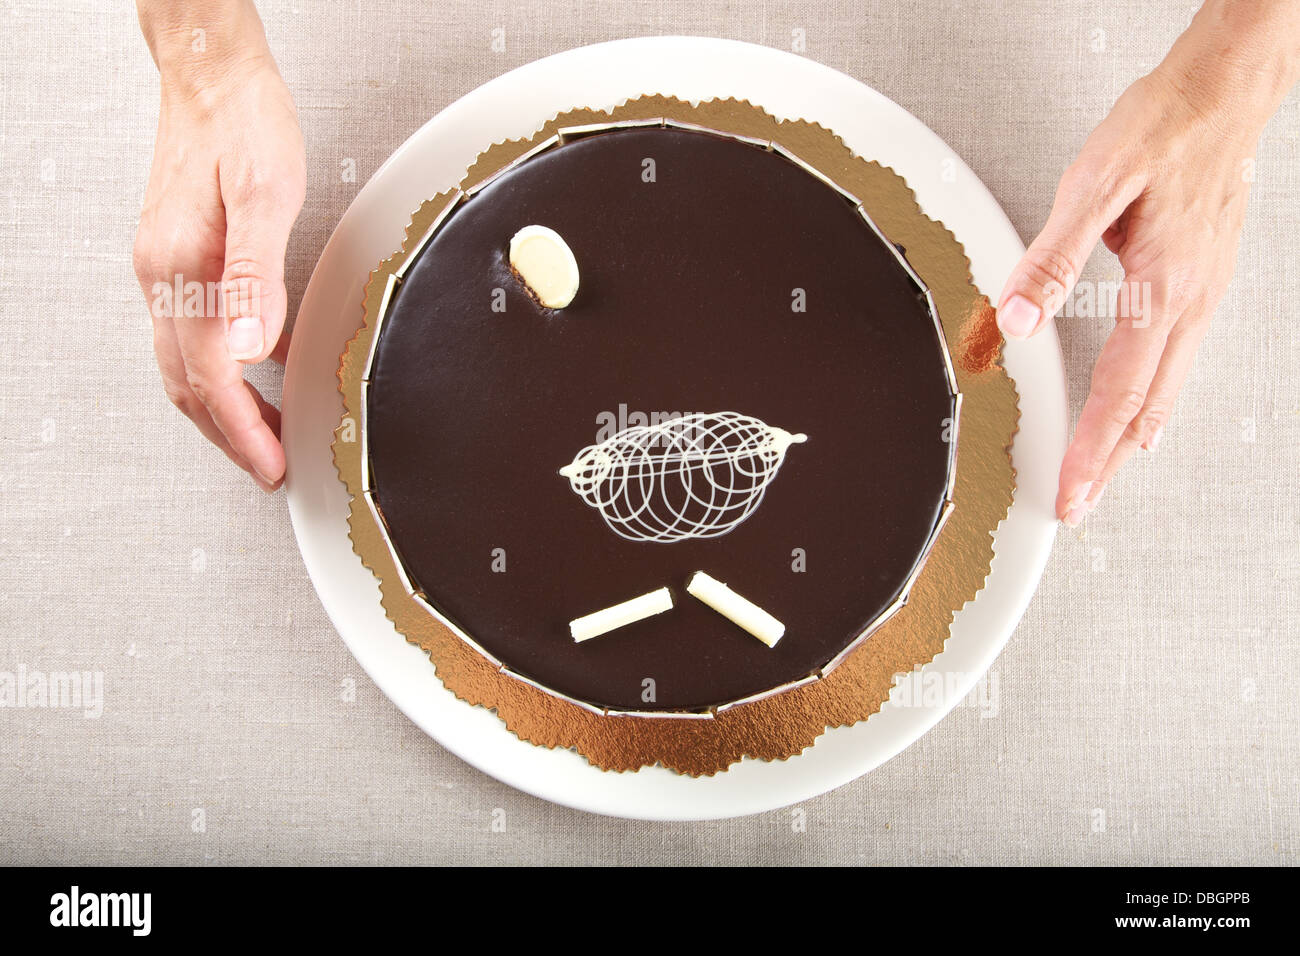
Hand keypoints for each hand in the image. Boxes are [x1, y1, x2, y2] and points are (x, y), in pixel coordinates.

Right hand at [133, 5, 304, 491]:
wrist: (211, 74)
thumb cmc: (242, 123)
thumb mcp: (263, 195)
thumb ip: (256, 274)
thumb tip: (251, 348)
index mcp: (182, 271)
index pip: (210, 379)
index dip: (243, 430)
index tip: (271, 466)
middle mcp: (163, 276)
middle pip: (189, 384)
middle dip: (230, 435)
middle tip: (269, 468)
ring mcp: (165, 268)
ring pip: (187, 365)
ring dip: (225, 408)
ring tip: (268, 435)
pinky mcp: (178, 257)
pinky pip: (194, 335)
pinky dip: (225, 370)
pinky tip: (261, 370)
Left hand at [995, 1, 1298, 525]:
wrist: (1224, 90)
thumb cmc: (1162, 128)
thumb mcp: (1092, 185)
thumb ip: (1051, 258)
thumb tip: (1016, 318)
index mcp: (1162, 289)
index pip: (1118, 393)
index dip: (1091, 452)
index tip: (1071, 496)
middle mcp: (1191, 301)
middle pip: (1148, 406)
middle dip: (1110, 463)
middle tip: (1081, 505)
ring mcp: (1205, 292)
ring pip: (1168, 387)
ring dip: (1132, 435)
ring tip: (1107, 470)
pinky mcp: (1204, 278)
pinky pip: (1180, 358)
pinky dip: (1157, 396)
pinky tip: (1147, 405)